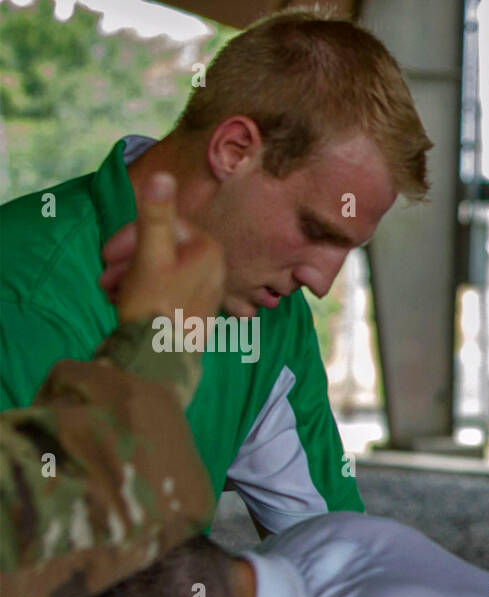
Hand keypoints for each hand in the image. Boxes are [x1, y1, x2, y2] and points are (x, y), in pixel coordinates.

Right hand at [108, 173, 224, 323]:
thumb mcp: (149, 255)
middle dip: (127, 258)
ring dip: (128, 274)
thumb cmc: (154, 306)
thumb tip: (162, 174)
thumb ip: (154, 216)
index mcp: (208, 250)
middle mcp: (215, 269)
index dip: (129, 236)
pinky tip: (123, 302)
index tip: (107, 254)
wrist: (158, 361)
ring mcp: (206, 291)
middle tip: (104, 276)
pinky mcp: (195, 311)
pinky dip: (141, 290)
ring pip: (160, 268)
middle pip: (161, 247)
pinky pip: (166, 289)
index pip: (163, 224)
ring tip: (110, 291)